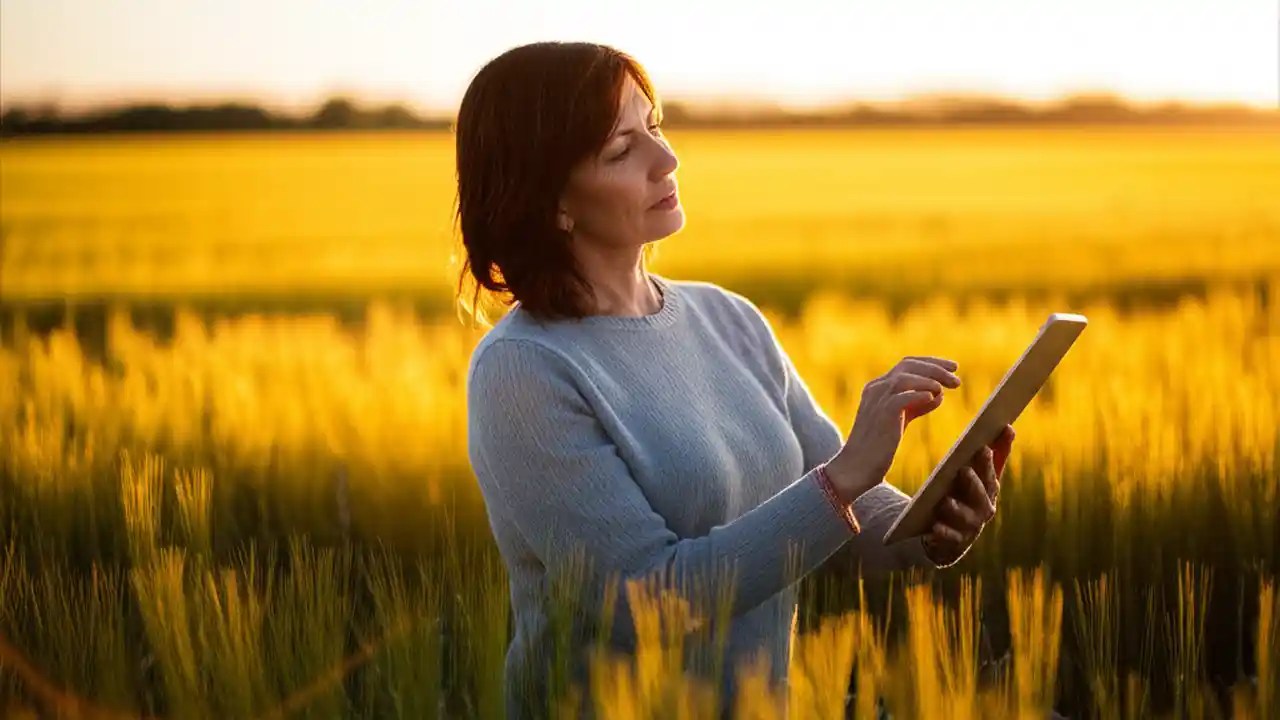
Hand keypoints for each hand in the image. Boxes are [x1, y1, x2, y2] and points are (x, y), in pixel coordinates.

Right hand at [826, 356, 961, 502]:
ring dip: (930, 379)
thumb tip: (938, 395)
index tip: (954, 367)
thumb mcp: (899, 421)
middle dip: (936, 367)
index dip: (932, 363)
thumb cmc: (878, 448)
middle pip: (908, 365)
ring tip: (947, 388)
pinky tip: (934, 398)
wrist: (855, 468)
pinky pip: (902, 396)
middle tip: (956, 378)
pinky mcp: (881, 414)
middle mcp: (876, 388)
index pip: (907, 365)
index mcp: (878, 387)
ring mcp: (877, 400)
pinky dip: (919, 394)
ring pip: (905, 376)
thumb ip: (916, 406)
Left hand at [922, 424, 1014, 564]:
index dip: (990, 461)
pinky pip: (949, 538)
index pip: (992, 473)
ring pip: (966, 517)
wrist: (949, 533)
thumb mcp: (975, 474)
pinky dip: (943, 533)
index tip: (983, 447)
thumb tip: (1008, 426)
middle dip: (974, 482)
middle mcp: (984, 509)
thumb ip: (993, 454)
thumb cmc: (964, 495)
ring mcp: (970, 527)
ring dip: (957, 509)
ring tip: (946, 501)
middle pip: (981, 494)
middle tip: (963, 469)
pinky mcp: (954, 542)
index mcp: (989, 490)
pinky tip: (935, 527)